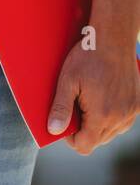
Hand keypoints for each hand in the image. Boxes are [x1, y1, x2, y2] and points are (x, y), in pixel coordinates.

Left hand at [47, 38, 139, 153]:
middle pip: (98, 140)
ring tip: (89, 101)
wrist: (114, 39)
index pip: (85, 146)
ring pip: (111, 132)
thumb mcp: (67, 82)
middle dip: (84, 130)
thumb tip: (53, 130)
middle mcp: (121, 117)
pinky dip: (111, 116)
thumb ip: (60, 109)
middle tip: (76, 107)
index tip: (65, 123)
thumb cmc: (87, 58)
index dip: (71, 139)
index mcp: (102, 115)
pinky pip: (123, 122)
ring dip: (98, 124)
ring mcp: (132, 111)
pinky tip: (102, 99)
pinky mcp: (138, 104)